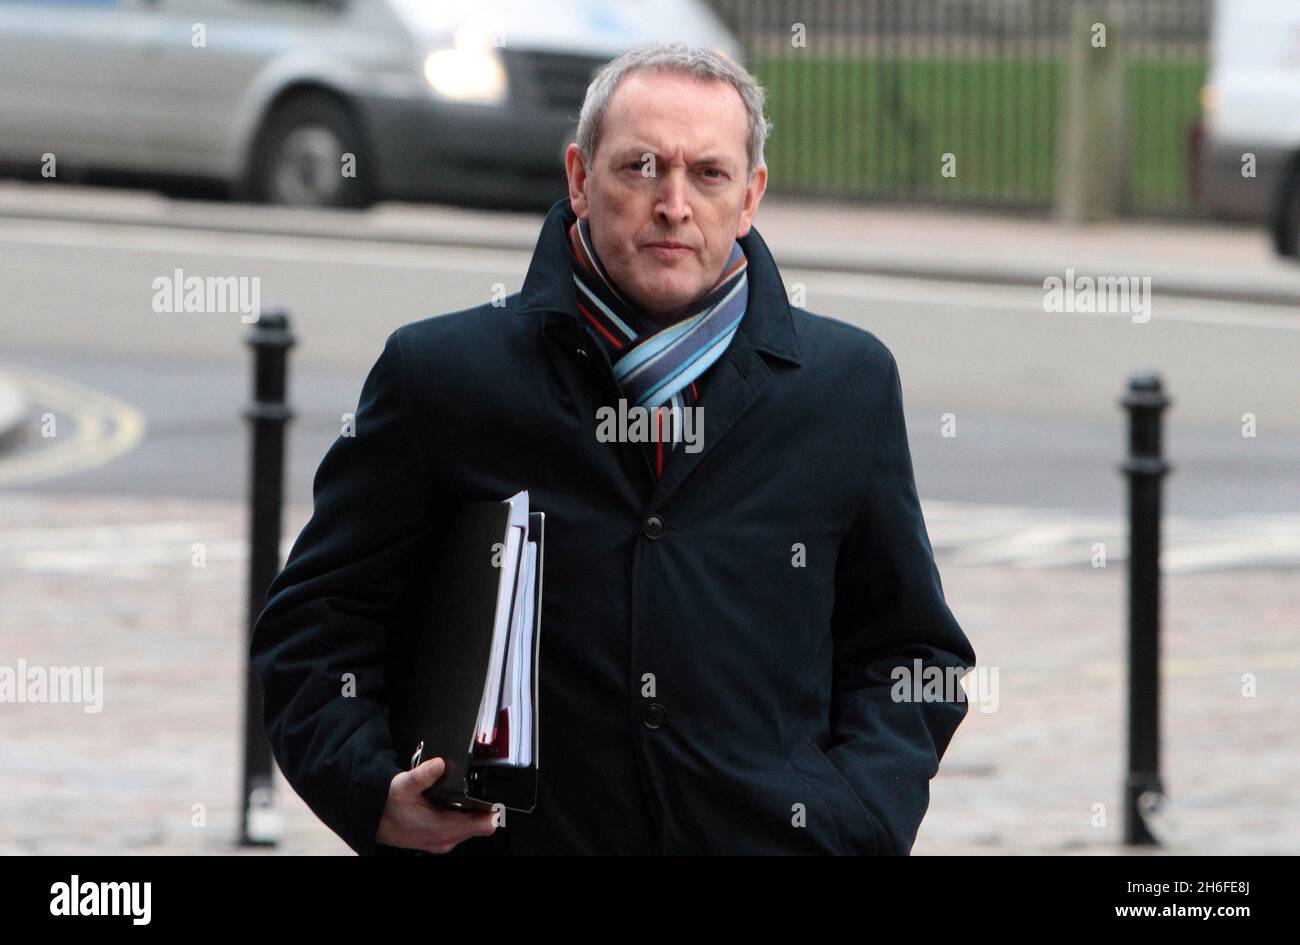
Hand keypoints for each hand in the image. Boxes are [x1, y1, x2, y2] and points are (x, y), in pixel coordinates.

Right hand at [375, 757, 498, 852]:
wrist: (375, 821)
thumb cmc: (388, 807)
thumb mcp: (402, 786)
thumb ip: (422, 776)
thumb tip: (439, 764)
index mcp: (442, 829)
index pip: (483, 825)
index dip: (494, 810)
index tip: (497, 795)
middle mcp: (446, 839)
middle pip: (481, 825)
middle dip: (485, 807)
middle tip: (484, 786)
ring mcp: (444, 841)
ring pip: (472, 827)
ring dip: (475, 812)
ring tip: (471, 793)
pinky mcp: (440, 839)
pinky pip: (462, 829)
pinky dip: (465, 816)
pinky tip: (458, 803)